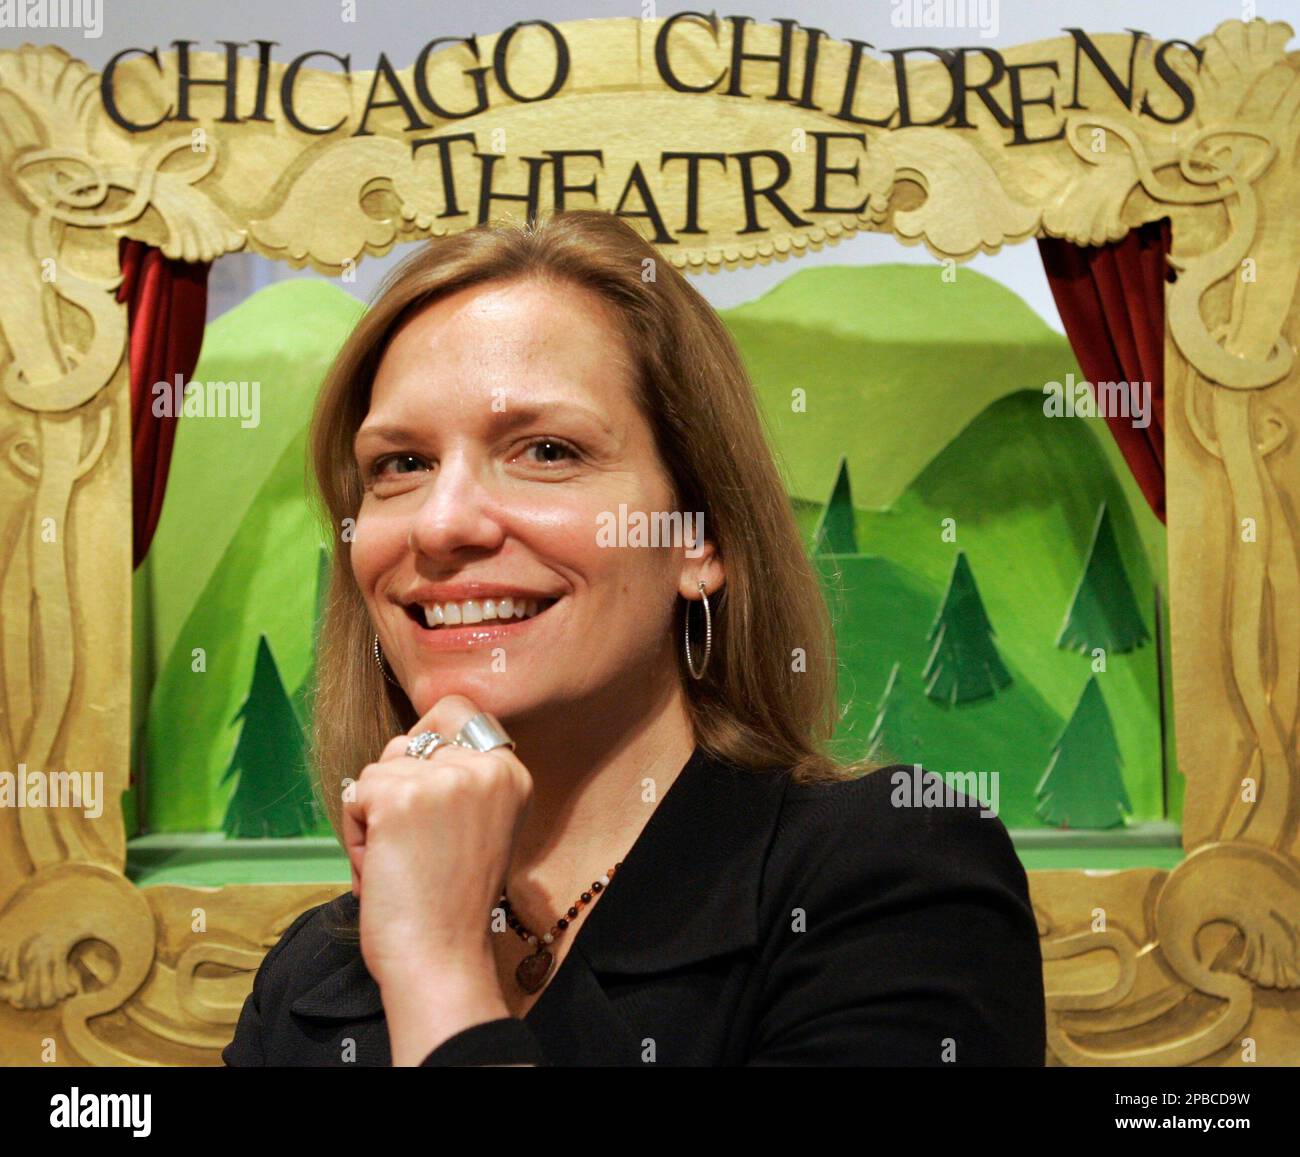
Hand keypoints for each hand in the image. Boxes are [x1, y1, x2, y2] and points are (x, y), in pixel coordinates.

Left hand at [342, 695, 532, 1055]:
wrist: (440, 956)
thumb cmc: (451, 901)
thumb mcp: (481, 823)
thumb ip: (463, 779)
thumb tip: (414, 740)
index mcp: (512, 772)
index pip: (457, 710)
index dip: (428, 741)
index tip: (428, 796)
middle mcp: (485, 767)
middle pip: (410, 742)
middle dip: (396, 789)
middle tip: (416, 846)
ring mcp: (443, 779)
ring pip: (379, 769)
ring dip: (373, 815)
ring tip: (399, 860)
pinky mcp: (399, 797)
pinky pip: (355, 794)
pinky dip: (354, 833)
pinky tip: (380, 867)